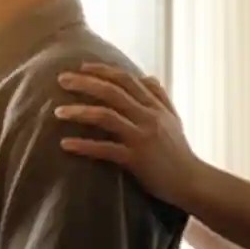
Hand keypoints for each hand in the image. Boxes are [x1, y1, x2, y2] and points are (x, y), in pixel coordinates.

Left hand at [55, 63, 202, 206]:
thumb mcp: (173, 119)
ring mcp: (142, 138)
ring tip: (57, 112)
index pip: (126, 79)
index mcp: (155, 106)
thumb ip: (160, 96)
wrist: (191, 181)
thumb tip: (147, 76)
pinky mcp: (136, 160)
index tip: (82, 67)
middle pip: (112, 92)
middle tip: (61, 79)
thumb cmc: (179, 151)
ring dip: (79, 112)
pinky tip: (65, 144)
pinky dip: (84, 146)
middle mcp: (148, 117)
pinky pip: (105, 149)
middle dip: (85, 83)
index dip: (102, 70)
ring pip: (106, 117)